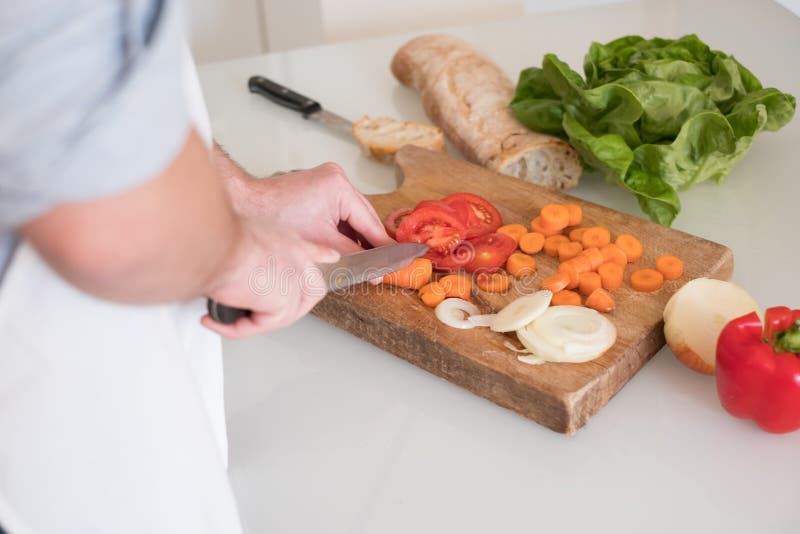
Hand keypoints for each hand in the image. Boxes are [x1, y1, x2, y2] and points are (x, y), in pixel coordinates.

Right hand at [201, 223, 340, 337]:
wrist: (213, 243)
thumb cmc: (219, 234)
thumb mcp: (240, 233)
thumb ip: (252, 249)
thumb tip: (245, 264)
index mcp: (289, 242)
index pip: (313, 252)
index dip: (321, 257)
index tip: (331, 257)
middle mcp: (298, 261)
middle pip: (303, 295)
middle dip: (274, 310)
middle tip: (244, 314)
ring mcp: (295, 282)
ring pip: (277, 315)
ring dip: (247, 320)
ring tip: (222, 313)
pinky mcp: (285, 303)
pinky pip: (259, 325)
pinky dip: (233, 327)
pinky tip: (213, 319)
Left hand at [203, 158, 391, 337]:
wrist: (243, 206)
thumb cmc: (273, 219)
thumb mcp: (320, 244)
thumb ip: (352, 258)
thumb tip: (376, 270)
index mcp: (338, 186)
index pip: (370, 222)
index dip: (383, 247)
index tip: (398, 261)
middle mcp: (336, 179)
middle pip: (365, 218)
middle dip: (372, 244)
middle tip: (382, 267)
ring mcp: (327, 182)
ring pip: (353, 217)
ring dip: (358, 239)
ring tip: (363, 263)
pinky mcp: (318, 189)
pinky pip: (340, 214)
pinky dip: (344, 232)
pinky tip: (344, 250)